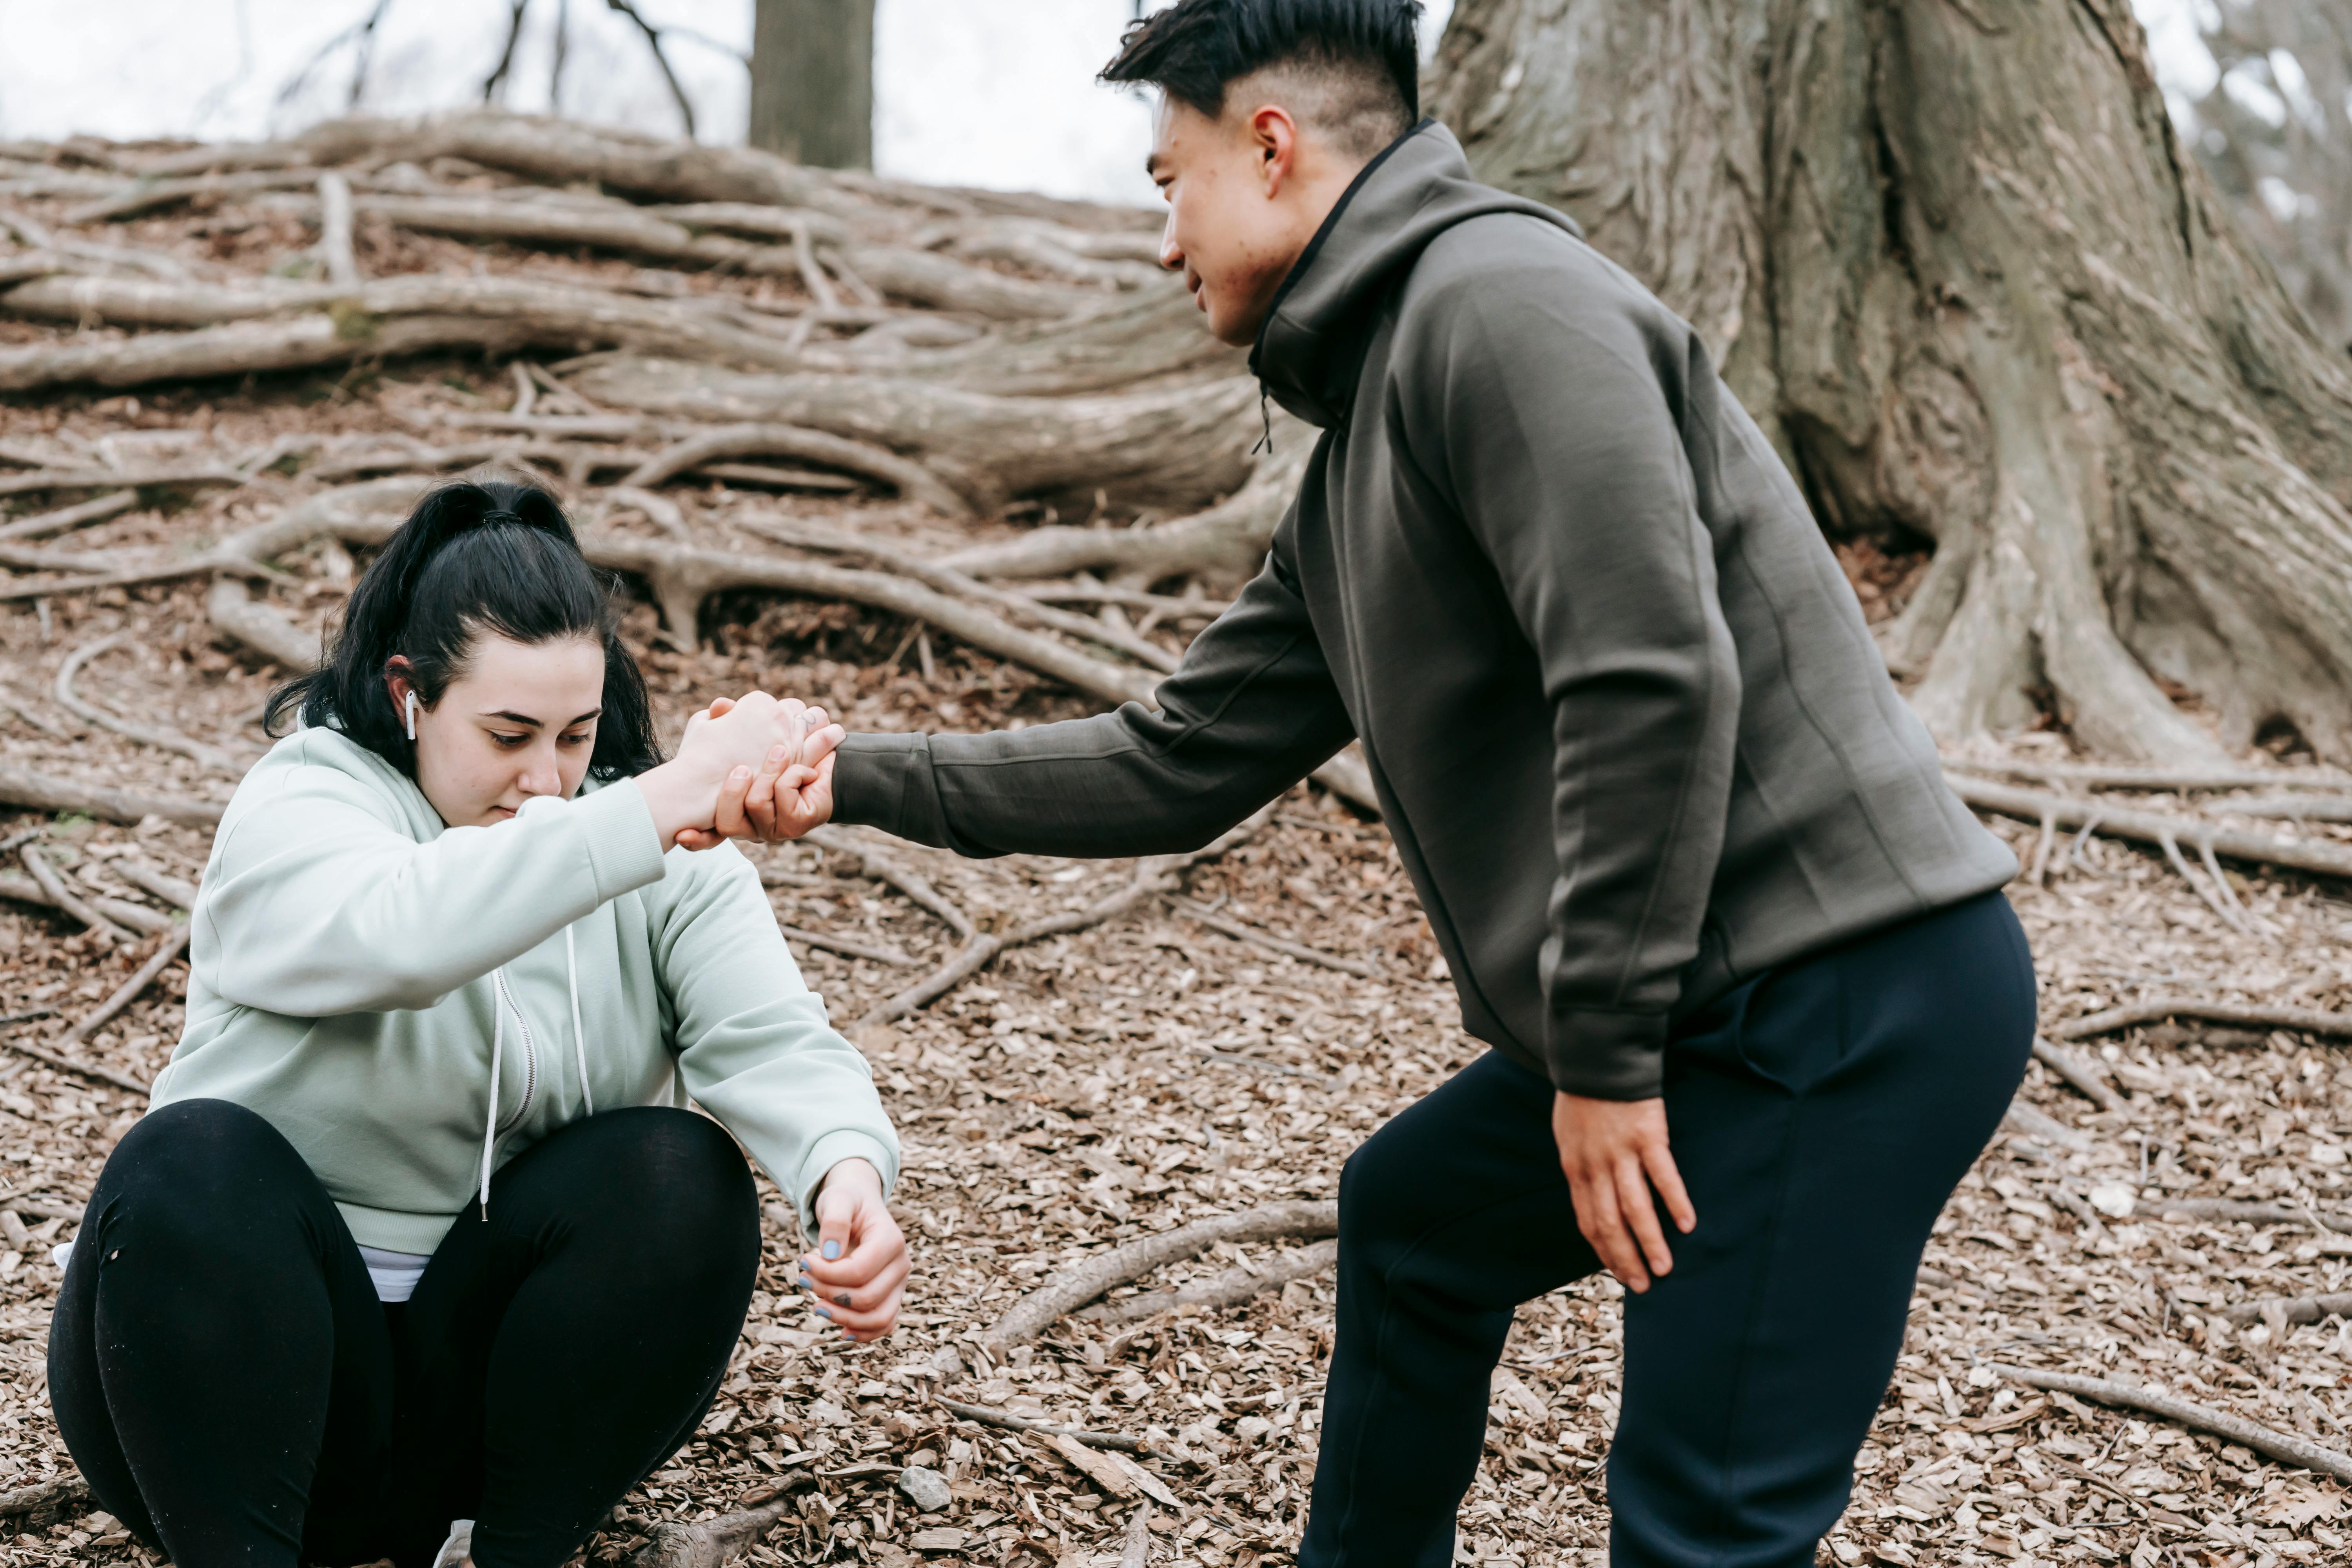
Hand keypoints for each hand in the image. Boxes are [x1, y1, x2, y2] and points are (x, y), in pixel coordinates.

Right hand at [695, 695, 840, 845]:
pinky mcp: (797, 824)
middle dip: (732, 791)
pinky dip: (794, 775)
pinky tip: (808, 770)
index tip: (682, 835)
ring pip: (757, 804)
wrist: (827, 774)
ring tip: (780, 751)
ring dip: (768, 773)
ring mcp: (773, 828)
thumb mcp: (752, 743)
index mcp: (732, 812)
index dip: (695, 839)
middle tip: (741, 768)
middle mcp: (750, 827)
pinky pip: (785, 798)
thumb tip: (720, 705)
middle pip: (727, 823)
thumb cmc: (783, 758)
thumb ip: (729, 724)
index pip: (706, 834)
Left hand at [801, 1158, 907, 1341]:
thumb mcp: (837, 1199)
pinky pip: (884, 1326)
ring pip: (879, 1318)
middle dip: (828, 1293)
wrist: (858, 1206)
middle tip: (804, 1278)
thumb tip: (830, 1254)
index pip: (859, 1271)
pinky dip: (863, 1333)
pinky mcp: (891, 1297)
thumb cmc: (846, 1201)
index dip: (826, 1274)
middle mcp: (901, 1264)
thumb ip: (834, 1220)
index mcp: (892, 1239)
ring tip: (816, 1304)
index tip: (803, 1260)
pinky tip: (840, 1329)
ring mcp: (899, 1284)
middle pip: (866, 1297)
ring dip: (843, 1317)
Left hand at [1551, 1092, 1694, 1292]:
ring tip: (1664, 1268)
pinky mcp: (1647, 1135)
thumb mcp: (1568, 1135)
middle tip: (1642, 1285)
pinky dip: (1674, 1201)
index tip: (1618, 1273)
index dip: (1603, 1250)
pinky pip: (1662, 1175)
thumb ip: (1581, 1166)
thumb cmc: (1582, 1095)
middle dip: (1625, 1257)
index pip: (1587, 1220)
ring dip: (1650, 1241)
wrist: (1595, 1055)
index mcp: (1575, 1167)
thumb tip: (1590, 1194)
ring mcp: (1621, 1152)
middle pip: (1609, 1222)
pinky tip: (1687, 1224)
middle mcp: (1595, 1165)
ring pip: (1634, 1208)